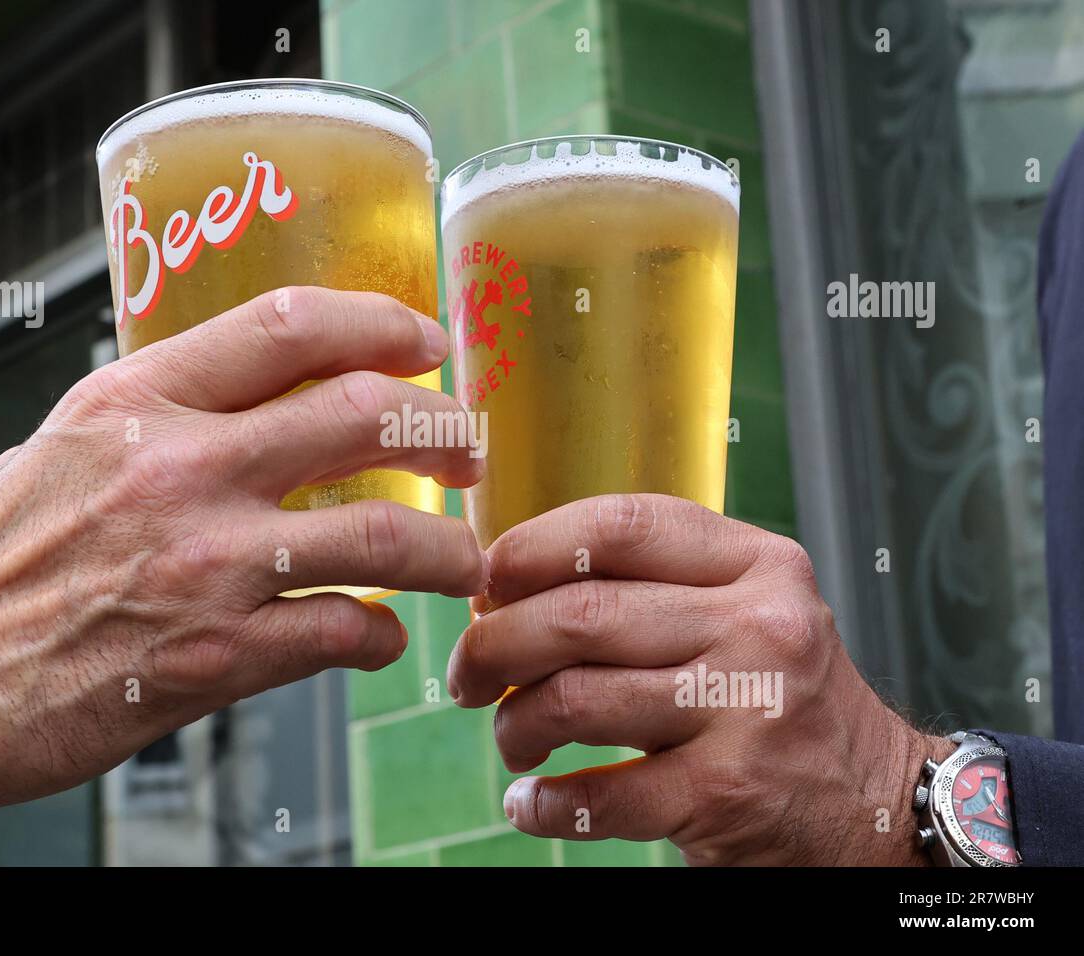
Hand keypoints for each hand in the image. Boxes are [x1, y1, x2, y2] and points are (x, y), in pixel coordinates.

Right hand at [0, 287, 485, 849]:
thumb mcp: (57, 452)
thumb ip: (155, 421)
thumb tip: (246, 407)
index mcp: (134, 404)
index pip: (289, 326)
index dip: (381, 321)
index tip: (425, 337)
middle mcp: (179, 469)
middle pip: (363, 414)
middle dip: (444, 428)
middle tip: (470, 449)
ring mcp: (205, 565)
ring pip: (383, 534)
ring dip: (446, 549)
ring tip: (464, 560)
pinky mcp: (215, 658)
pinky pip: (341, 633)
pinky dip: (376, 636)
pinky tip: (375, 638)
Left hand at [446, 494, 952, 865]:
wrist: (874, 799)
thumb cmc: (778, 694)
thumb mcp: (744, 610)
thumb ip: (652, 584)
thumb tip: (506, 583)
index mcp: (757, 564)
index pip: (622, 525)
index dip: (531, 545)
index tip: (484, 578)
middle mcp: (760, 627)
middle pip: (582, 615)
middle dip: (495, 644)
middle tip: (468, 672)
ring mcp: (748, 712)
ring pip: (576, 701)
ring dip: (514, 725)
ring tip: (510, 740)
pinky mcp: (729, 794)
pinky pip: (602, 797)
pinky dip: (547, 805)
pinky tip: (532, 804)